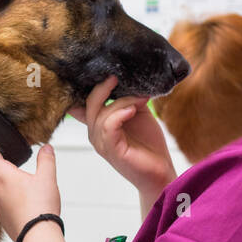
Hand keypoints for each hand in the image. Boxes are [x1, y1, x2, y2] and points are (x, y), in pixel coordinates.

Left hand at [0, 143, 61, 241]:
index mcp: (2, 176)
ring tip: (23, 186)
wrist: (36, 235)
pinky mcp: (2, 219)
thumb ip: (46, 160)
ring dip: (8, 187)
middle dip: (4, 170)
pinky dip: (12, 202)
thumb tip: (46, 148)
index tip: (0, 150)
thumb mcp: (47, 177)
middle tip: (16, 167)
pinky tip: (24, 204)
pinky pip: (4, 205)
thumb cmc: (39, 207)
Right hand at [67, 76, 174, 197]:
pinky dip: (120, 114)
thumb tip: (126, 77)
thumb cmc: (148, 145)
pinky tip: (133, 111)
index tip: (97, 69)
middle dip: (104, 87)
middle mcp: (96, 133)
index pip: (81, 103)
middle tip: (118, 75)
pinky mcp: (112, 150)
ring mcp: (102, 143)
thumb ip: (128, 98)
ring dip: (124, 101)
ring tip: (142, 99)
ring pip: (102, 113)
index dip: (83, 87)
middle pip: (90, 103)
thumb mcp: (137, 114)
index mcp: (99, 124)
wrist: (160, 172)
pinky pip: (109, 126)